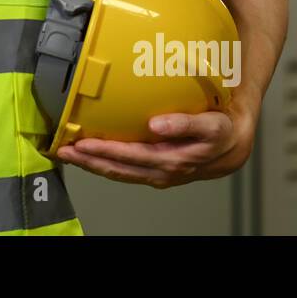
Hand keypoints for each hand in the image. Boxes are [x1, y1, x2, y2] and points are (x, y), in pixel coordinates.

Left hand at [54, 97, 258, 188]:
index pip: (128, 157)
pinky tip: (91, 155)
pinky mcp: (155, 170)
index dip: (103, 152)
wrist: (234, 146)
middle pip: (117, 169)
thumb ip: (184, 124)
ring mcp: (156, 173)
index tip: (81, 143)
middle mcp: (160, 171)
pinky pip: (125, 170)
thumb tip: (156, 125)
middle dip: (88, 161)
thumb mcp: (211, 125)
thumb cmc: (221, 132)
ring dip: (92, 164)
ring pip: (118, 173)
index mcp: (170, 161)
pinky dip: (105, 164)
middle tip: (62, 149)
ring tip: (69, 153)